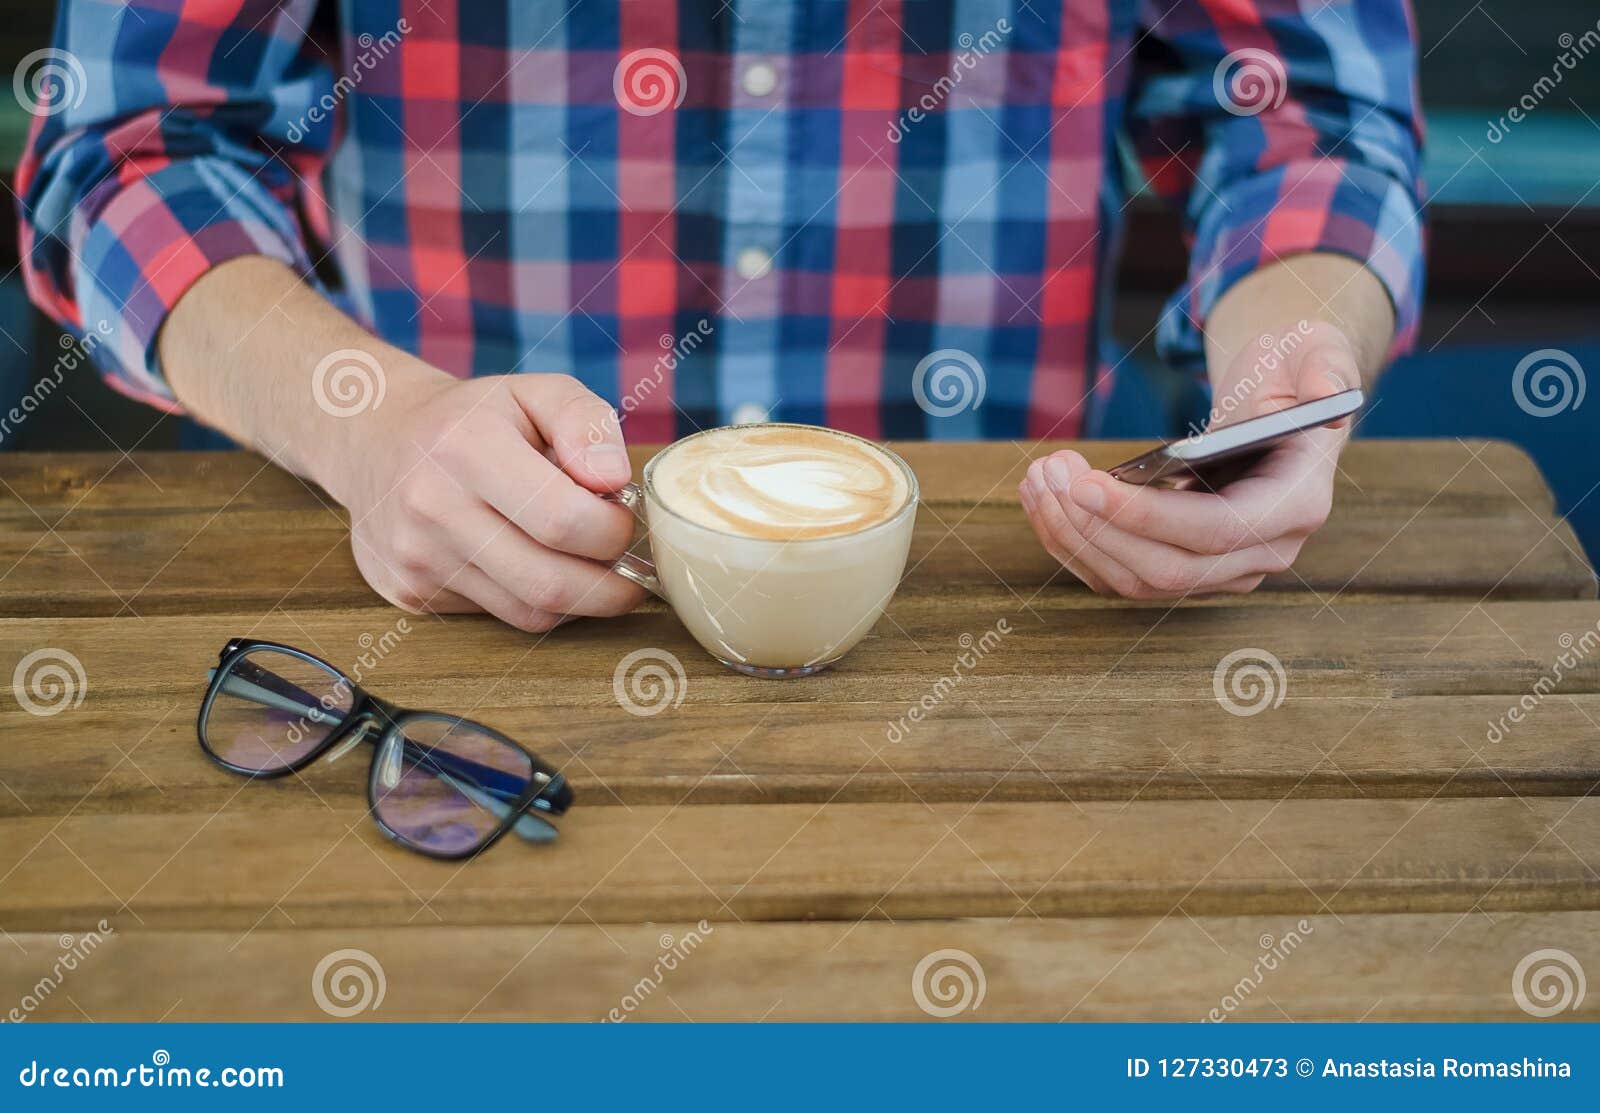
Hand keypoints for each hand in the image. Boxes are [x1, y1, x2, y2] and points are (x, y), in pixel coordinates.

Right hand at [333, 367, 646, 630]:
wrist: (375, 441)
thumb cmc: (474, 418)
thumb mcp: (534, 393)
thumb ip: (586, 423)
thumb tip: (613, 479)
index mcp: (466, 446)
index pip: (563, 519)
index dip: (613, 529)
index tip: (623, 517)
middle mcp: (432, 506)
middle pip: (550, 582)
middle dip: (610, 583)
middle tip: (629, 565)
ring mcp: (416, 557)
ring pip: (531, 612)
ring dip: (581, 600)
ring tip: (592, 566)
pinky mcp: (411, 593)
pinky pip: (501, 618)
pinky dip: (538, 603)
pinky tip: (541, 569)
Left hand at [1020, 320, 1359, 599]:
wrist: (1276, 406)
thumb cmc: (1291, 373)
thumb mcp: (1316, 351)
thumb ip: (1326, 367)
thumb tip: (1327, 397)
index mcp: (1298, 504)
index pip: (1217, 531)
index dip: (1146, 515)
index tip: (1085, 483)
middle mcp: (1264, 552)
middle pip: (1168, 568)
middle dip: (1096, 526)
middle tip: (1049, 472)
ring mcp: (1223, 571)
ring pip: (1136, 580)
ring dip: (1075, 536)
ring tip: (1039, 478)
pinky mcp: (1184, 569)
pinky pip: (1118, 575)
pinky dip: (1073, 543)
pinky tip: (1043, 499)